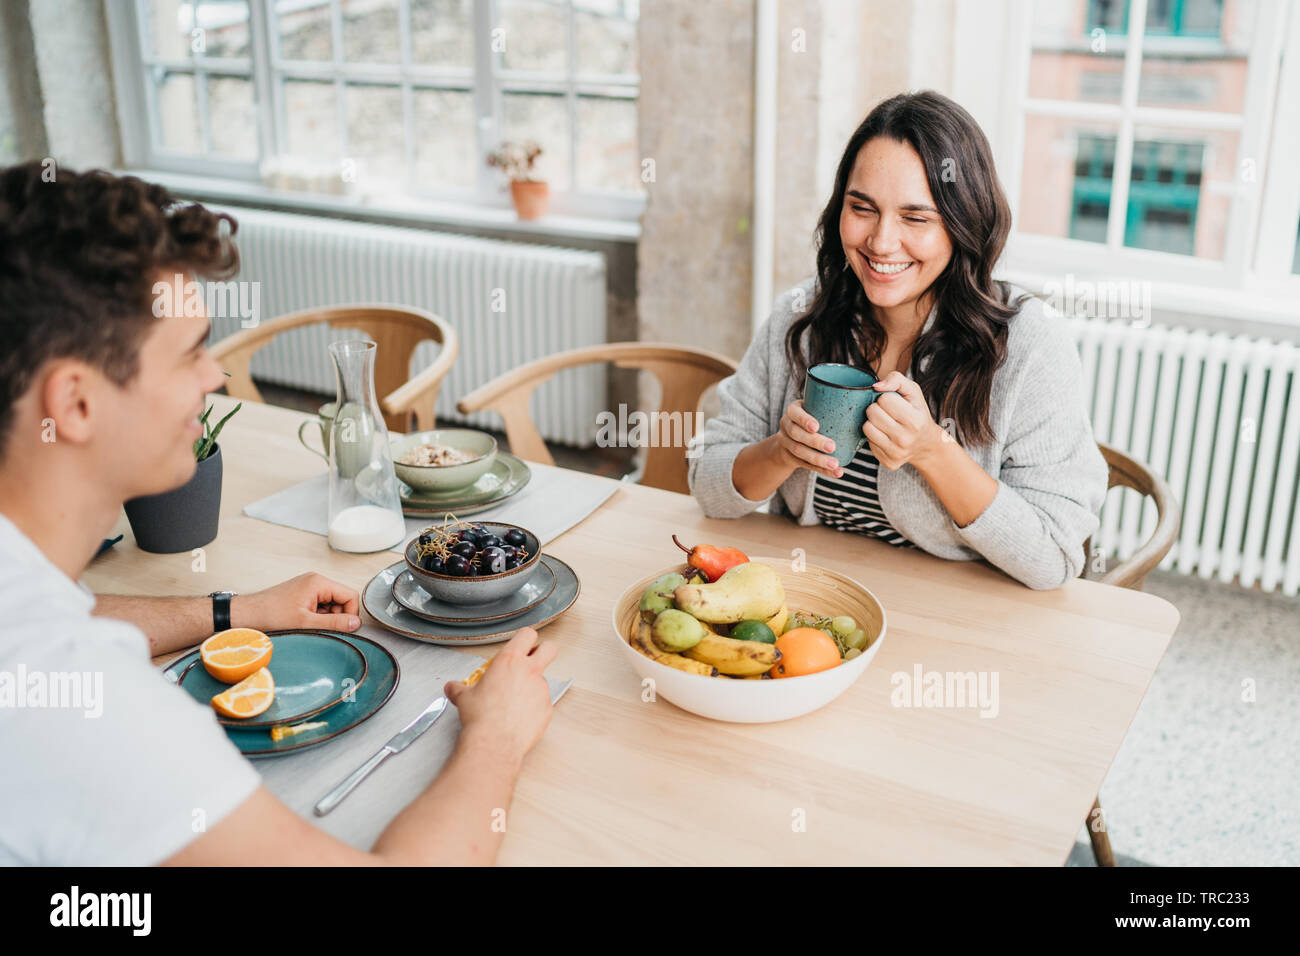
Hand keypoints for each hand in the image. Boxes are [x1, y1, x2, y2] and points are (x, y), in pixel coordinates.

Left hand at [233, 572, 361, 632]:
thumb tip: (356, 623)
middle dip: (336, 618)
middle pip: (342, 601)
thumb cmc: (270, 615)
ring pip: (331, 606)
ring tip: (308, 627)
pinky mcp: (302, 596)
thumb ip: (334, 623)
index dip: (350, 614)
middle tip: (321, 629)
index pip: (350, 595)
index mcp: (318, 582)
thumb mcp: (306, 622)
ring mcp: (308, 589)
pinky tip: (303, 625)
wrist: (246, 615)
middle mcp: (315, 582)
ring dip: (325, 620)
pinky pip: (320, 608)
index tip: (343, 629)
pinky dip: (316, 619)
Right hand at [445, 627, 556, 766]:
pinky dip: (534, 708)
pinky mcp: (547, 709)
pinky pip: (543, 703)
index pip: (527, 635)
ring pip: (544, 680)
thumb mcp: (464, 697)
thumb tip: (452, 687)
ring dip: (533, 686)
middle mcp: (530, 671)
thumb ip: (459, 688)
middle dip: (544, 651)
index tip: (522, 644)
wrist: (494, 743)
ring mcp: (542, 690)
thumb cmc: (481, 718)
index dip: (525, 638)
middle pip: (550, 648)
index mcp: (510, 660)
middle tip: (533, 660)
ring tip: (514, 702)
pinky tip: (520, 717)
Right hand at [774, 399, 843, 478]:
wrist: (789, 438)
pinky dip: (822, 470)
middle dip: (815, 442)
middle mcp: (786, 426)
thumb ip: (831, 407)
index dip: (804, 420)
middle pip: (797, 434)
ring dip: (818, 459)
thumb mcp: (814, 408)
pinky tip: (836, 472)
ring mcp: (786, 443)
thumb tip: (866, 405)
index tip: (816, 427)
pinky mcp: (790, 458)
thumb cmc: (812, 418)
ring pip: (800, 452)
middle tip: (832, 447)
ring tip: (835, 464)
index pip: (795, 413)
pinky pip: (806, 465)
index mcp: (793, 411)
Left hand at [863, 371, 946, 470]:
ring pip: (866, 428)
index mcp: (915, 420)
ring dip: (873, 422)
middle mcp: (905, 439)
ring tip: (885, 423)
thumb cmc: (918, 414)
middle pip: (872, 413)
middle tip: (887, 413)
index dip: (885, 398)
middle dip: (876, 408)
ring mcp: (896, 453)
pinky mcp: (888, 462)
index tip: (893, 403)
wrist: (927, 444)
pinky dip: (874, 437)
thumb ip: (896, 380)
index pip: (884, 399)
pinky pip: (868, 443)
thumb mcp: (913, 392)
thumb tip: (876, 386)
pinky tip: (886, 436)